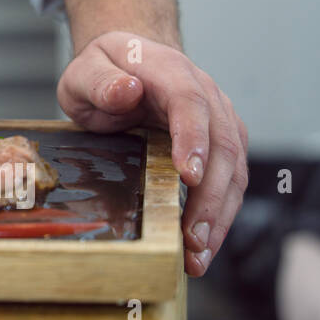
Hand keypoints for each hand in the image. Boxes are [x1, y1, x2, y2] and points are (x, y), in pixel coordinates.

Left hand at [57, 31, 247, 276]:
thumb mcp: (85, 72)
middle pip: (221, 145)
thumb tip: (127, 91)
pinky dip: (219, 216)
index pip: (190, 102)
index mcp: (170, 71)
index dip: (193, 139)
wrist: (127, 64)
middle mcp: (206, 95)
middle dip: (210, 196)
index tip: (190, 176)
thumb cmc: (104, 70)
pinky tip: (203, 247)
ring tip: (198, 255)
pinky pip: (229, 182)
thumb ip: (101, 82)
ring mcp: (218, 121)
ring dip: (219, 215)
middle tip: (192, 237)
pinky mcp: (221, 147)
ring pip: (234, 170)